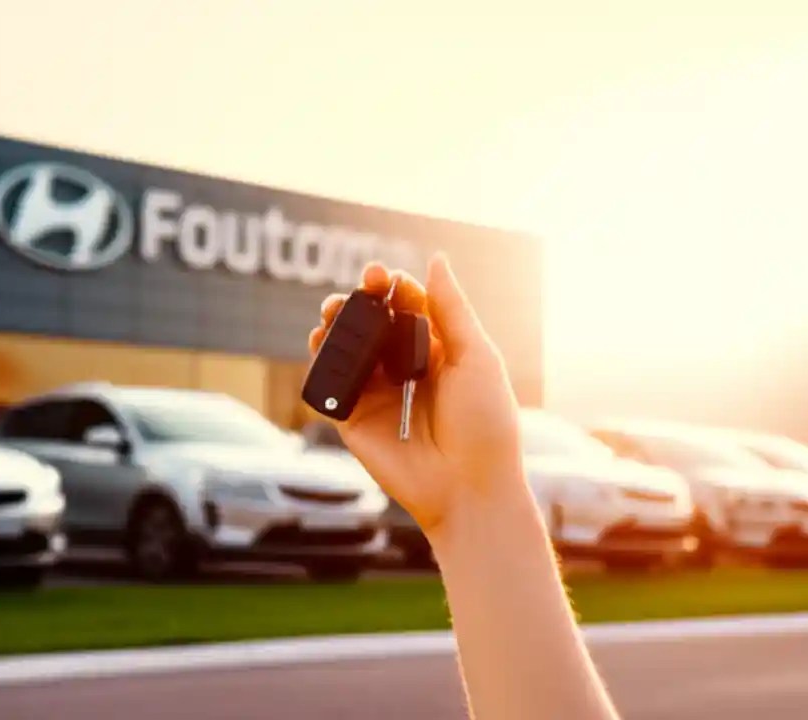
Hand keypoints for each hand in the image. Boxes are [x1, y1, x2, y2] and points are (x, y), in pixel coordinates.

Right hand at [308, 255, 523, 538]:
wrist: (470, 488)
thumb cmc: (486, 423)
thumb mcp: (476, 356)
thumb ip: (451, 308)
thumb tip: (435, 258)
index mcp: (437, 352)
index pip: (407, 307)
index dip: (393, 287)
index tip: (383, 276)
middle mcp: (404, 371)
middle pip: (372, 324)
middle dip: (359, 301)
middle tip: (360, 288)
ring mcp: (377, 395)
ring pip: (347, 350)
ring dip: (335, 325)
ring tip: (332, 310)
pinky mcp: (353, 421)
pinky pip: (330, 385)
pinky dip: (321, 362)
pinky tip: (321, 343)